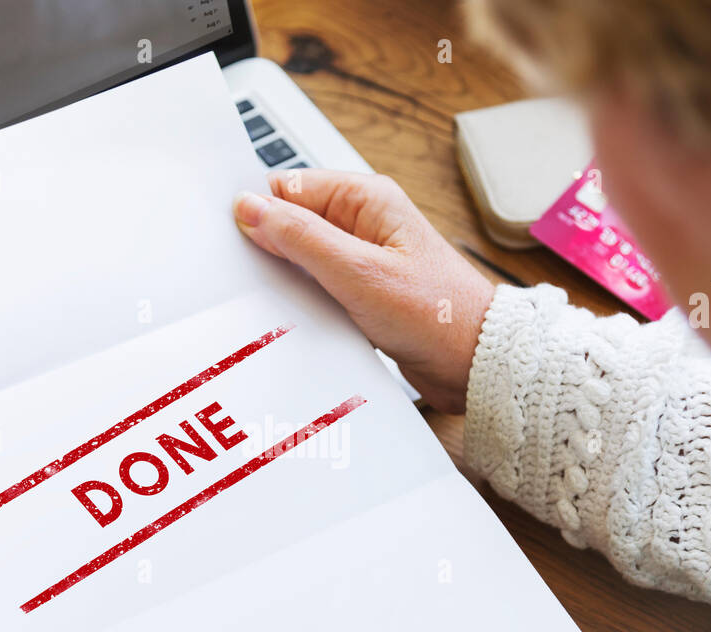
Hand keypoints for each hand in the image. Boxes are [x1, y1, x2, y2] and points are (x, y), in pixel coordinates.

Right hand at [233, 170, 495, 413]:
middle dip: (271, 251)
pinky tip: (298, 320)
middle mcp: (363, 223)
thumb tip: (250, 207)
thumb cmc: (436, 314)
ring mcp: (362, 259)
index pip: (290, 188)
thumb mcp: (357, 272)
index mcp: (365, 199)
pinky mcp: (362, 293)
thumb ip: (300, 237)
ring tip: (280, 304)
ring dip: (288, 282)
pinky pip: (317, 289)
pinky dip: (305, 303)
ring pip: (302, 261)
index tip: (235, 242)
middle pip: (292, 224)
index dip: (260, 213)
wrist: (474, 363)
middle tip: (255, 281)